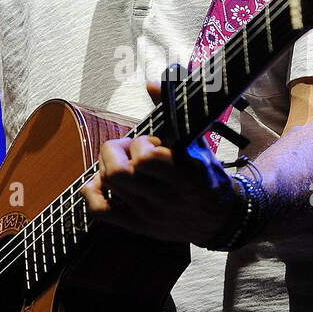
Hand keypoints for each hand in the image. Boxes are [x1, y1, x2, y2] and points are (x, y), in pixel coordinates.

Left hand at [80, 81, 242, 245]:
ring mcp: (152, 214)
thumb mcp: (198, 143)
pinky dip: (92, 192)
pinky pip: (100, 211)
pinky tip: (102, 183)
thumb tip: (151, 84)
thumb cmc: (206, 176)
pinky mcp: (140, 227)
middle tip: (127, 150)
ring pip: (109, 184)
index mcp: (186, 173)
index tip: (150, 142)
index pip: (146, 157)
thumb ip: (175, 112)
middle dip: (115, 152)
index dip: (141, 144)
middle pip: (119, 172)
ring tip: (122, 163)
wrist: (219, 220)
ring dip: (107, 166)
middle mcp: (168, 196)